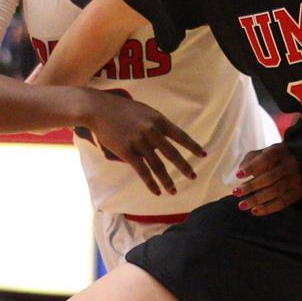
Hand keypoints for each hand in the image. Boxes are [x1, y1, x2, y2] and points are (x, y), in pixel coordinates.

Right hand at [82, 89, 205, 195]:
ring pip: (158, 166)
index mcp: (158, 120)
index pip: (180, 136)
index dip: (193, 146)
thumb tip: (166, 138)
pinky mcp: (126, 152)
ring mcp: (139, 142)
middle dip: (184, 167)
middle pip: (172, 153)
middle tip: (193, 176)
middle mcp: (151, 131)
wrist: (98, 109)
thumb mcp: (144, 111)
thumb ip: (156, 123)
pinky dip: (151, 183)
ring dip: (167, 180)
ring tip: (174, 191)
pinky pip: (142, 171)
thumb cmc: (121, 109)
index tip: (203, 155)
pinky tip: (156, 191)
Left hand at [232, 144, 301, 215]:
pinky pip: (282, 203)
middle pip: (270, 177)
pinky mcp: (297, 192)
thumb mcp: (260, 154)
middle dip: (251, 186)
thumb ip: (249, 160)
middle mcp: (290, 164)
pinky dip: (267, 208)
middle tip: (236, 192)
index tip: (238, 175)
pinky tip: (254, 210)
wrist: (291, 166)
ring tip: (242, 205)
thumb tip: (241, 171)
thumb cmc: (269, 160)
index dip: (251, 167)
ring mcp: (295, 179)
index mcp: (280, 151)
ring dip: (257, 199)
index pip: (266, 158)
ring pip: (275, 191)